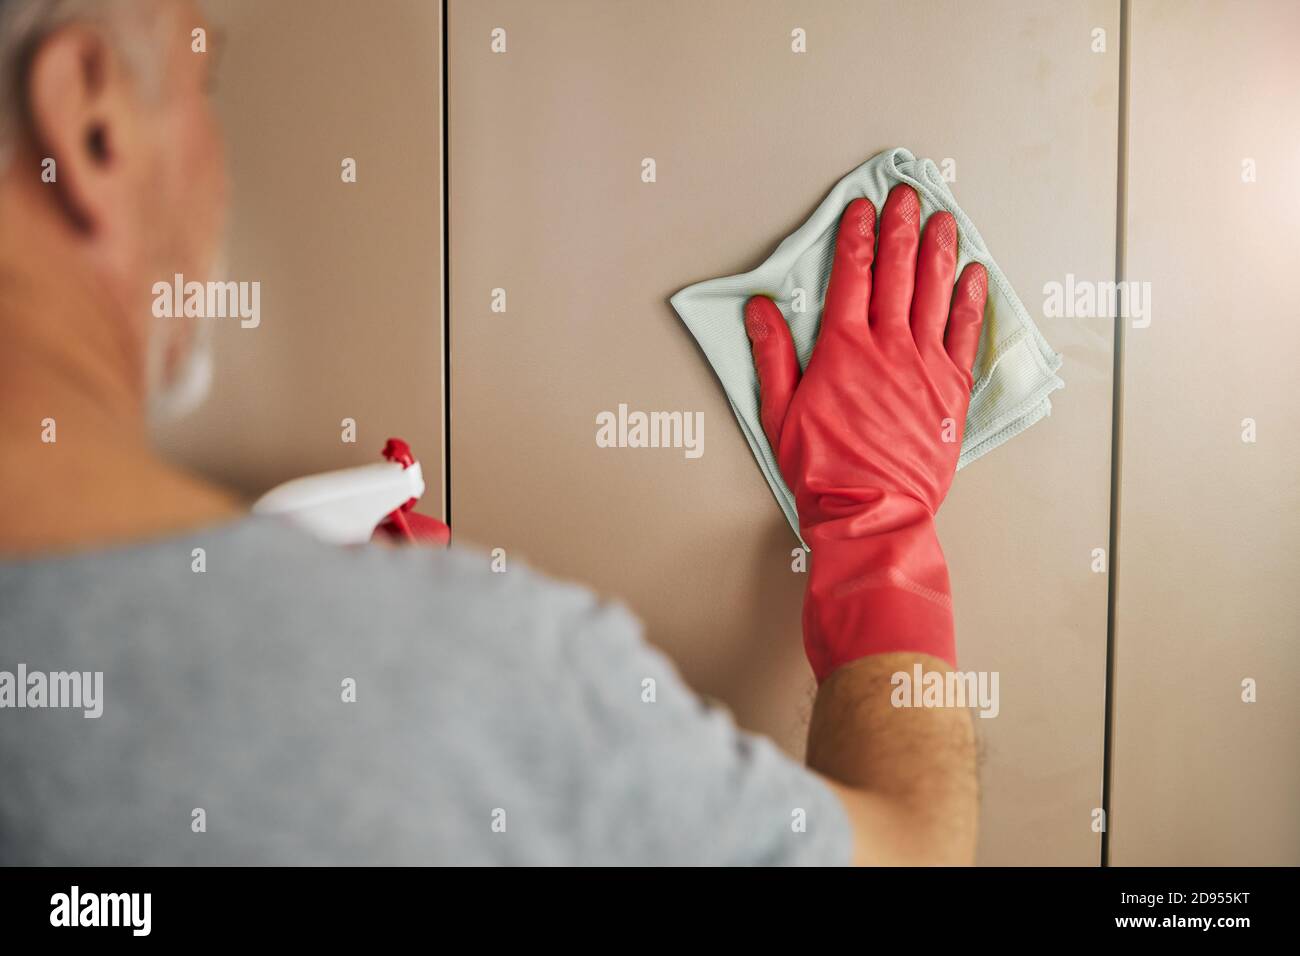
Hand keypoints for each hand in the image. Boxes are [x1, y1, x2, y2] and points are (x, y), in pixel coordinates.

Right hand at [745, 185, 986, 680]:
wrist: (872, 517)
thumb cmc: (822, 472)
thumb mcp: (779, 415)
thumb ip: (773, 356)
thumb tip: (760, 309)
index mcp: (843, 349)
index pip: (851, 275)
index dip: (857, 235)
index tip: (862, 207)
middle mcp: (887, 347)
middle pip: (897, 272)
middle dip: (902, 227)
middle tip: (908, 194)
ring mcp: (925, 366)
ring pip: (934, 293)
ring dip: (939, 250)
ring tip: (944, 217)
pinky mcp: (951, 391)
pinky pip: (964, 333)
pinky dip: (969, 300)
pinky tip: (973, 274)